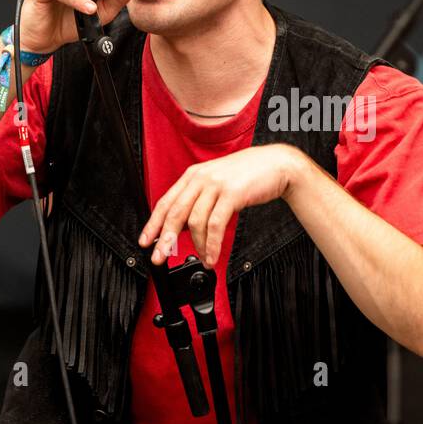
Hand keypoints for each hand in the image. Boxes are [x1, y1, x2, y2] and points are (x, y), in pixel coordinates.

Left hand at [138, 145, 307, 266]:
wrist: (277, 164)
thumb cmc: (249, 175)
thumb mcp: (217, 183)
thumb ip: (199, 200)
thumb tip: (182, 226)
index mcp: (193, 175)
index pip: (166, 201)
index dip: (153, 224)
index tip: (145, 241)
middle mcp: (201, 178)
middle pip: (175, 213)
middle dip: (165, 239)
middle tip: (160, 257)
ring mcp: (215, 185)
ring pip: (195, 222)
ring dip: (197, 246)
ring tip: (203, 259)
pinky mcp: (231, 194)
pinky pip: (215, 225)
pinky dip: (212, 245)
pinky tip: (212, 256)